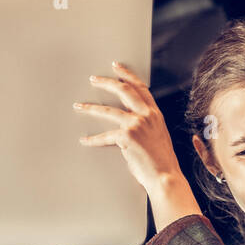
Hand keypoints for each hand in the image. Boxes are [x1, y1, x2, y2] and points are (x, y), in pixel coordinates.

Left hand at [74, 62, 180, 187]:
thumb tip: (130, 122)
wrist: (165, 177)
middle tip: (93, 79)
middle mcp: (147, 115)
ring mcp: (137, 124)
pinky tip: (85, 140)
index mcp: (155, 114)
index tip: (116, 66)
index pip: (141, 87)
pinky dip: (94, 140)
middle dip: (106, 82)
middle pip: (123, 90)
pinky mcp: (127, 136)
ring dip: (91, 107)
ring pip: (108, 110)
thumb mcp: (157, 137)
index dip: (127, 75)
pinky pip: (105, 136)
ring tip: (79, 106)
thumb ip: (146, 125)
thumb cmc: (161, 162)